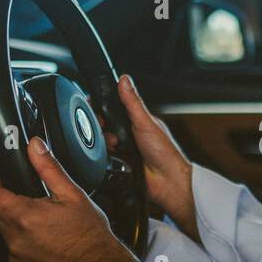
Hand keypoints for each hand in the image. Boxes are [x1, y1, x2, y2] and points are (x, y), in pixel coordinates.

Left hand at [0, 136, 137, 261]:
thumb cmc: (91, 235)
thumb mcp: (73, 195)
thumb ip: (49, 168)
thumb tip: (35, 147)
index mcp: (25, 216)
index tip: (6, 185)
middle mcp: (16, 240)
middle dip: (14, 207)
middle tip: (39, 207)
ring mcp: (18, 259)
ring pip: (8, 235)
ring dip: (20, 228)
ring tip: (47, 228)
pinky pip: (16, 254)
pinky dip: (27, 247)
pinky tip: (47, 245)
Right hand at [98, 74, 198, 241]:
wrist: (167, 182)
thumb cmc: (165, 153)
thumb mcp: (145, 122)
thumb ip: (133, 102)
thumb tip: (124, 79)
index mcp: (138, 121)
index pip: (114, 108)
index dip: (103, 107)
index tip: (93, 106)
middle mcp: (130, 134)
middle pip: (105, 125)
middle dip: (102, 127)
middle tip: (110, 131)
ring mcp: (125, 150)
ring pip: (103, 141)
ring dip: (105, 143)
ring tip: (116, 145)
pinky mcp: (119, 164)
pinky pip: (104, 158)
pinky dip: (105, 157)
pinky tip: (113, 157)